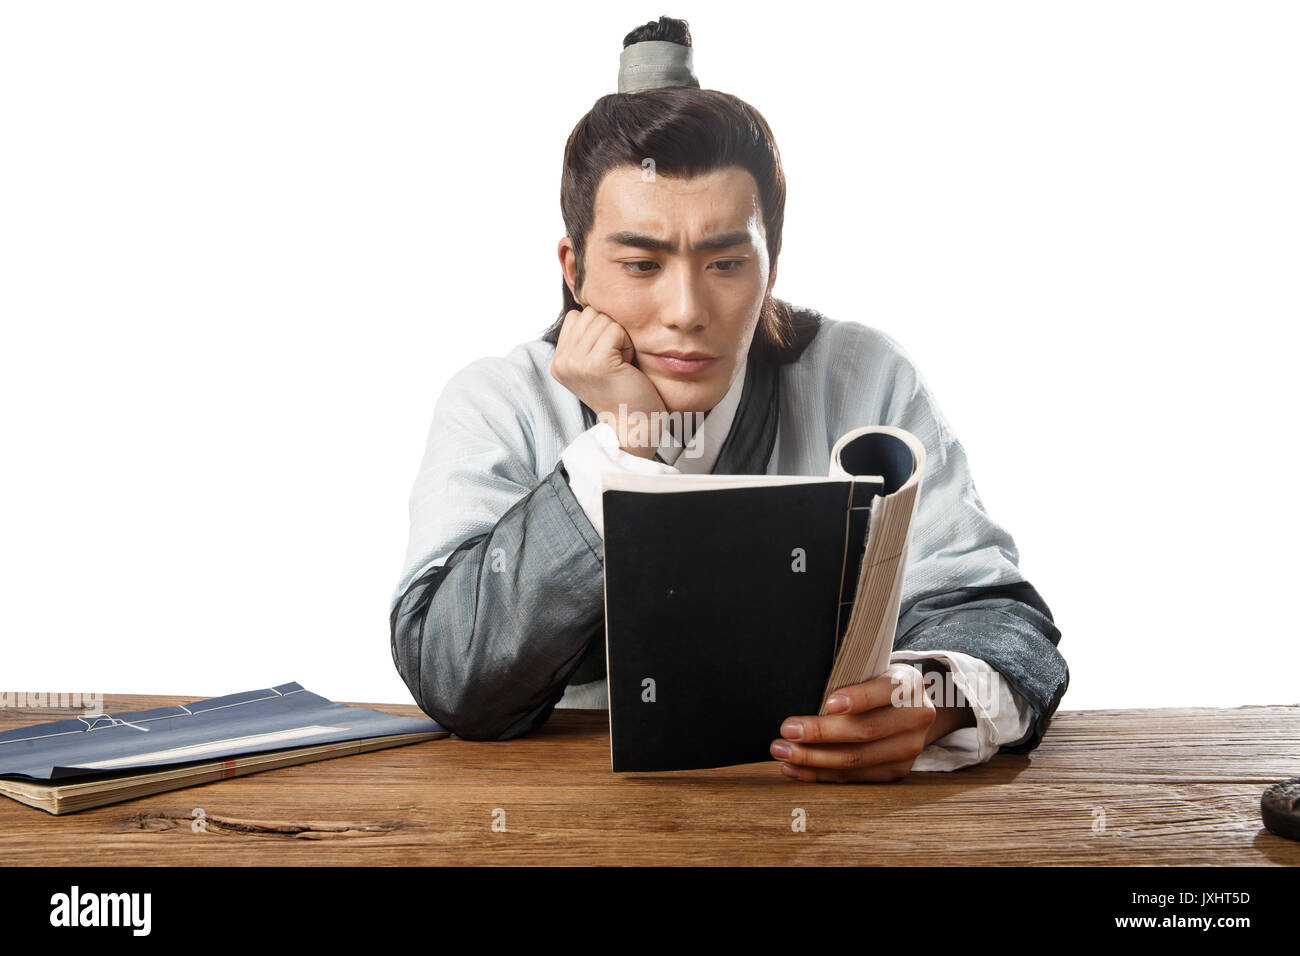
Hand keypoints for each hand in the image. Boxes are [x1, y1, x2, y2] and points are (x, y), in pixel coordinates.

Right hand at [549, 305, 667, 458]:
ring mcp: (576, 362)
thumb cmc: (623, 391)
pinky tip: (627, 367)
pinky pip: (616, 330)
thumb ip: (586, 336)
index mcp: (558, 360)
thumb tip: (588, 300)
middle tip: (616, 363)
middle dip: (611, 332)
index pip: (577, 316)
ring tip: (621, 365)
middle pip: (591, 313)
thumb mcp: (594, 361)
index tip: (607, 359)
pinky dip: (628, 345)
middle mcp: (562, 361)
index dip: (599, 330)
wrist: (635, 425)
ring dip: (620, 339)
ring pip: (604, 319)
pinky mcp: (596, 362)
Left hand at [769, 663, 974, 782]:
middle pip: (865, 730)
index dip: (858, 699)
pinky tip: (795, 768)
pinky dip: (820, 774)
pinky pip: (854, 777)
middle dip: (821, 733)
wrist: (910, 707)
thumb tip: (801, 689)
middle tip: (787, 730)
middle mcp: (916, 718)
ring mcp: (909, 748)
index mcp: (909, 685)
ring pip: (857, 759)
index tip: (828, 703)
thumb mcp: (873, 669)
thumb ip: (850, 676)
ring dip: (814, 758)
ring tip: (782, 752)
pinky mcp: (896, 771)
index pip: (884, 692)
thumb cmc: (877, 682)